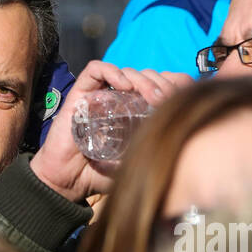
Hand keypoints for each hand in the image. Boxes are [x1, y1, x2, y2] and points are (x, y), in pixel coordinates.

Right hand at [30, 62, 190, 202]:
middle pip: (147, 75)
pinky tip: (124, 86)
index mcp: (135, 112)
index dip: (174, 85)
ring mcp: (100, 95)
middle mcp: (120, 100)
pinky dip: (112, 71)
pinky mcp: (81, 95)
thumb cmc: (99, 174)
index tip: (182, 99)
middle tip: (166, 101)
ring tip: (151, 97)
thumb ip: (155, 158)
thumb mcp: (136, 164)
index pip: (160, 85)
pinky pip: (95, 70)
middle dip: (162, 83)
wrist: (67, 181)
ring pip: (126, 71)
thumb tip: (183, 151)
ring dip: (143, 79)